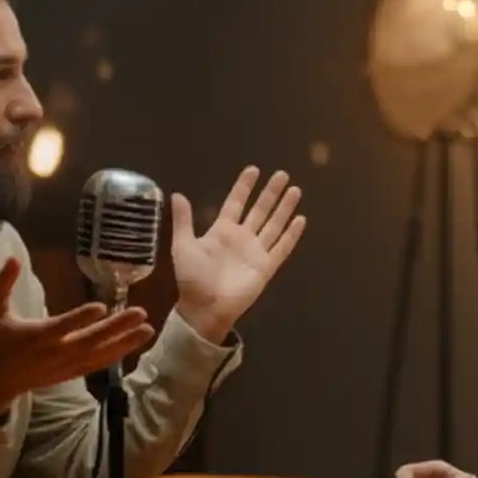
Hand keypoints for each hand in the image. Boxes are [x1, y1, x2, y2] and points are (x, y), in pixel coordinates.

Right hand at [0, 258, 156, 416]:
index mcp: (35, 336)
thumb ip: (2, 284)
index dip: (81, 319)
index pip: (62, 327)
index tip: (101, 307)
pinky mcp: (70, 374)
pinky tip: (134, 344)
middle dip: (116, 328)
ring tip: (147, 329)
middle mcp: (54, 353)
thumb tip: (13, 257)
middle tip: (140, 313)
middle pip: (90, 341)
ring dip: (125, 343)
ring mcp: (65, 366)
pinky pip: (97, 365)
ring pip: (99, 355)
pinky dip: (116, 355)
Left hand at [170, 166, 306, 342]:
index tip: (254, 170)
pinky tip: (300, 220)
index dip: (244, 187)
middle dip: (270, 192)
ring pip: (273, 224)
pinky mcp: (266, 267)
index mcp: (222, 231)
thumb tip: (177, 194)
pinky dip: (291, 234)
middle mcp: (242, 238)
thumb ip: (183, 220)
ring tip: (295, 190)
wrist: (204, 307)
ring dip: (284, 208)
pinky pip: (282, 247)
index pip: (236, 203)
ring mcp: (256, 252)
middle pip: (260, 210)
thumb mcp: (183, 245)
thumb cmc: (192, 278)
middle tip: (282, 174)